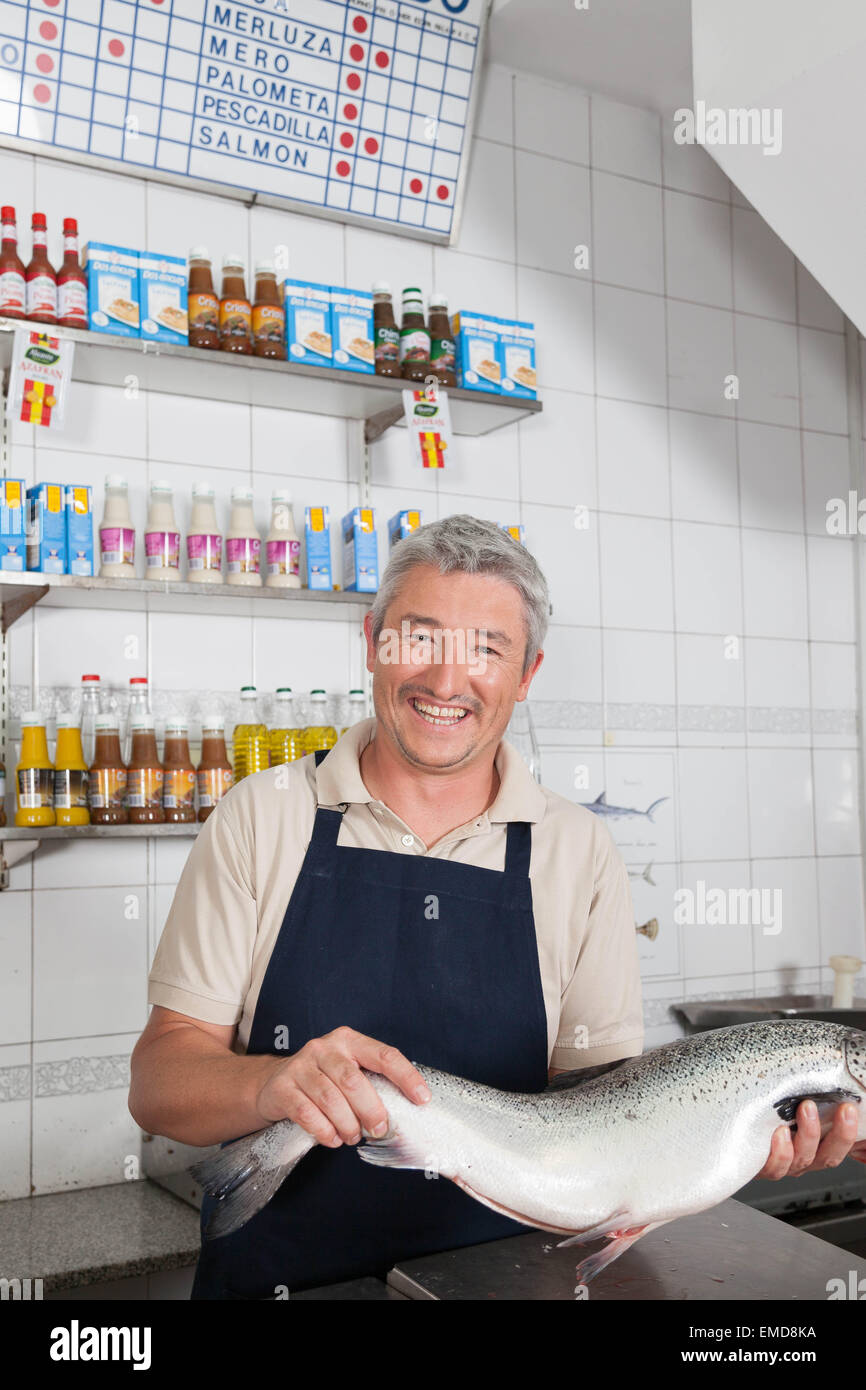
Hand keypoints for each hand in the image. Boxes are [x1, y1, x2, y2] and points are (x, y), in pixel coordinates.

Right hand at [254, 1026, 430, 1149]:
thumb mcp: (346, 1069)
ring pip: (330, 1099)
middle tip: (379, 1129)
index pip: (384, 1055)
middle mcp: (324, 1048)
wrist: (274, 1082)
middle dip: (371, 1110)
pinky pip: (307, 1113)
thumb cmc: (322, 1079)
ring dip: (347, 1125)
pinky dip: (324, 1131)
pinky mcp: (283, 1087)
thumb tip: (403, 1109)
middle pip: (354, 1081)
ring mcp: (301, 1066)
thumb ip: (369, 1081)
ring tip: (352, 1137)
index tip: (422, 1099)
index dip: (406, 1076)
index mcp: (348, 1040)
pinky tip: (332, 1138)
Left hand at [755, 1100, 860, 1178]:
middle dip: (840, 1134)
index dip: (849, 1132)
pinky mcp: (759, 1166)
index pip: (841, 1146)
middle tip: (843, 1110)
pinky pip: (774, 1168)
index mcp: (816, 1147)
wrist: (731, 1129)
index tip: (850, 1109)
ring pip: (803, 1159)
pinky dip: (780, 1153)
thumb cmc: (766, 1117)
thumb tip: (845, 1099)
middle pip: (828, 1156)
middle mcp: (802, 1158)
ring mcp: (782, 1164)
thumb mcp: (794, 1110)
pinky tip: (780, 1134)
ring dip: (809, 1134)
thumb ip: (820, 1106)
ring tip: (806, 1109)